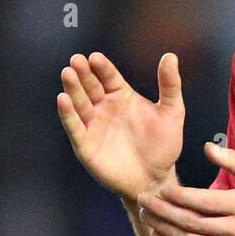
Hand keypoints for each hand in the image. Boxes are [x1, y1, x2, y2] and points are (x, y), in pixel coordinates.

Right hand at [57, 50, 182, 198]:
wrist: (156, 179)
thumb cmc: (164, 146)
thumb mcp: (172, 113)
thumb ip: (170, 86)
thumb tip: (170, 55)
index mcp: (122, 96)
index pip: (108, 76)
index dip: (101, 67)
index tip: (95, 57)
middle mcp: (104, 107)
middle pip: (90, 86)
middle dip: (83, 73)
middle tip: (76, 60)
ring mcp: (93, 125)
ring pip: (80, 103)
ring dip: (72, 89)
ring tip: (68, 74)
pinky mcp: (85, 144)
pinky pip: (75, 127)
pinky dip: (68, 114)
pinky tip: (63, 100)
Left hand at [135, 142, 234, 235]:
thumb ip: (232, 159)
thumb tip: (207, 147)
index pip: (202, 201)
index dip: (177, 196)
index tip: (161, 189)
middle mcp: (234, 230)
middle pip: (189, 221)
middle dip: (161, 211)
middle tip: (144, 200)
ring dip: (161, 228)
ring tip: (146, 216)